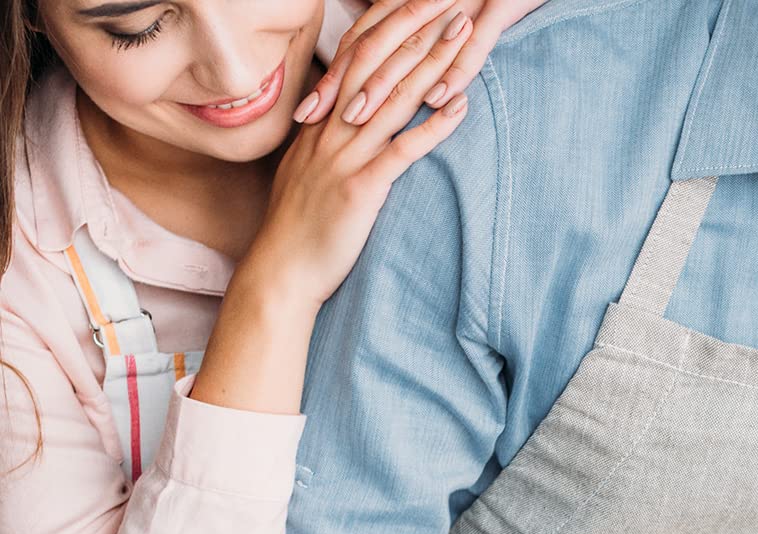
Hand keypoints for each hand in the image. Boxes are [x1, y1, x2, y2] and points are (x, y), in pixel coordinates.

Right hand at [242, 0, 473, 310]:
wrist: (281, 270)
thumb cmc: (300, 229)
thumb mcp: (308, 173)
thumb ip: (327, 145)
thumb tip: (345, 129)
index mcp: (322, 122)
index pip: (358, 58)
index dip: (388, 27)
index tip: (418, 5)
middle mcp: (332, 129)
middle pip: (380, 65)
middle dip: (416, 29)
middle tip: (451, 3)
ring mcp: (345, 156)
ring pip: (394, 98)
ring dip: (433, 63)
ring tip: (464, 36)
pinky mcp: (361, 188)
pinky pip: (402, 150)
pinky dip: (434, 126)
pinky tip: (460, 106)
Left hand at [297, 0, 551, 126]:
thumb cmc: (479, 0)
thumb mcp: (436, 21)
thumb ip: (407, 45)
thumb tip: (385, 78)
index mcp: (405, 11)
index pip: (360, 47)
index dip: (333, 78)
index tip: (307, 111)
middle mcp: (422, 11)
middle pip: (377, 50)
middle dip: (346, 88)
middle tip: (317, 121)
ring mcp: (455, 14)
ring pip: (413, 51)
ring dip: (386, 89)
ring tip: (361, 119)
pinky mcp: (491, 17)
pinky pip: (471, 52)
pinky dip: (455, 75)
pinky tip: (438, 101)